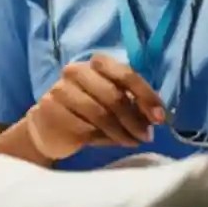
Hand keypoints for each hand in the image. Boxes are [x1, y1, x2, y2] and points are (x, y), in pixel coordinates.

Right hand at [24, 53, 166, 159]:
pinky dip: (106, 139)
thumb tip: (156, 117)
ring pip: (101, 114)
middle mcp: (75, 71)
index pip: (124, 73)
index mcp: (94, 64)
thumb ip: (132, 105)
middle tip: (147, 136)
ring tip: (133, 141)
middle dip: (135, 118)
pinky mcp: (52, 113)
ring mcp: (61, 91)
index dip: (145, 94)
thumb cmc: (86, 114)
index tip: (159, 116)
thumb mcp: (111, 105)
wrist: (47, 129)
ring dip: (123, 132)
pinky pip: (86, 128)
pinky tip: (115, 143)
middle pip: (113, 94)